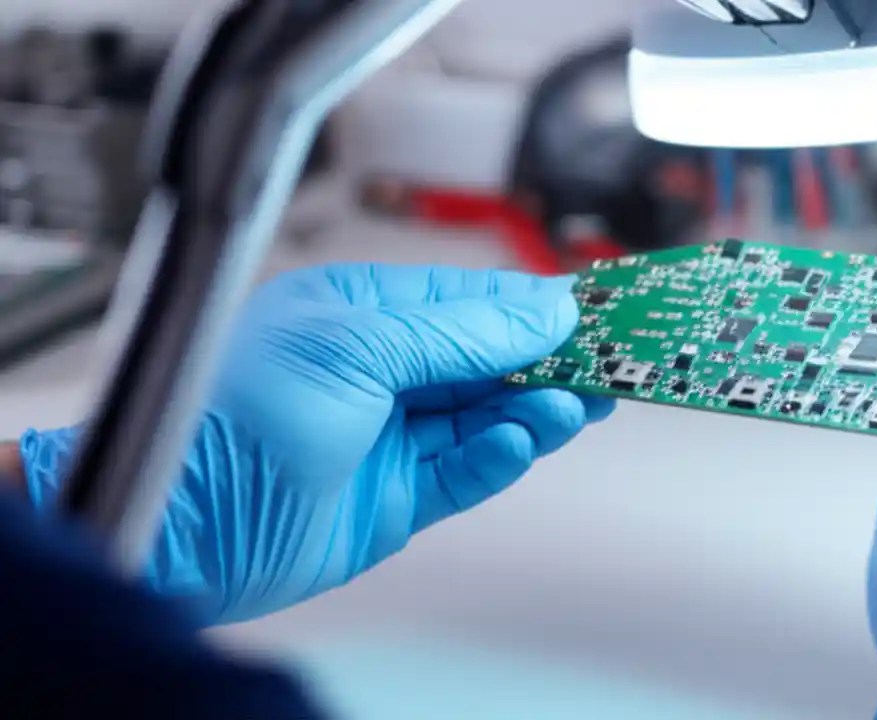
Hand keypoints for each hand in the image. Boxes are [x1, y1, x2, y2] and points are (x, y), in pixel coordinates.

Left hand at [20, 265, 612, 623]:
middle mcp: (379, 370)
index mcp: (359, 313)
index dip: (532, 303)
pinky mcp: (398, 497)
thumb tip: (542, 313)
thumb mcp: (354, 345)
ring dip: (536, 408)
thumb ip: (458, 330)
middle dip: (549, 358)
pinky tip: (522, 440)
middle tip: (613, 358)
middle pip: (489, 357)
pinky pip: (469, 471)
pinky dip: (501, 455)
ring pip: (489, 415)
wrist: (181, 530)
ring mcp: (391, 435)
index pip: (468, 298)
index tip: (594, 304)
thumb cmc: (234, 417)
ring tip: (580, 402)